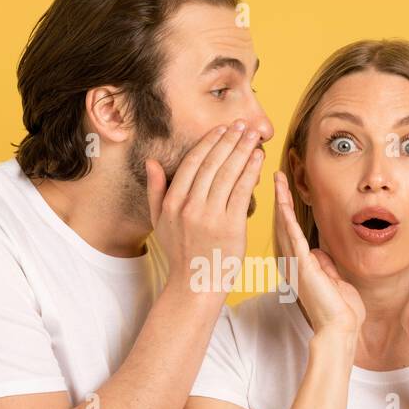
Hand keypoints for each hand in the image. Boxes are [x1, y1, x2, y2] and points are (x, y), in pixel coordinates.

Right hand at [146, 121, 263, 293]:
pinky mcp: (231, 226)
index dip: (209, 142)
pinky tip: (258, 158)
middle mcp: (190, 206)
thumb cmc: (180, 252)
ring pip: (228, 173)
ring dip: (242, 150)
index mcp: (173, 202)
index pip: (193, 163)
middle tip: (243, 125)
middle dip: (229, 140)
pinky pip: (242, 191)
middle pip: (213, 164)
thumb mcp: (160, 221)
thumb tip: (151, 161)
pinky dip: (251, 171)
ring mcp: (210, 216)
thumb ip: (156, 190)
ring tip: (253, 136)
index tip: (222, 128)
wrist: (195, 284)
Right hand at [274, 171, 365, 336]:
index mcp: (302, 266)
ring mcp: (296, 264)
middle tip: (274, 174)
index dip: (287, 208)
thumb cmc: (341, 311)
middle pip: (282, 223)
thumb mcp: (334, 280)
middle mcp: (294, 263)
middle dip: (280, 197)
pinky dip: (287, 218)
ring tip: (275, 178)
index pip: (291, 231)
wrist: (340, 330)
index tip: (286, 188)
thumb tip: (319, 251)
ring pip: (284, 225)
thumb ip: (325, 264)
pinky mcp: (303, 267)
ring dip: (280, 200)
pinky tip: (282, 201)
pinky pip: (292, 237)